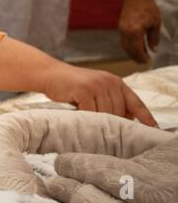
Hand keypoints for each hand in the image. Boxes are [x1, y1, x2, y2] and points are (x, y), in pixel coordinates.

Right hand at [41, 63, 157, 125]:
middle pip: (119, 112)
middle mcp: (109, 82)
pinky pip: (91, 113)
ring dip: (97, 121)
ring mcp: (97, 85)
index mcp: (116, 82)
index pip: (136, 102)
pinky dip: (86, 118)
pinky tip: (79, 116)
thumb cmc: (72, 86)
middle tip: (101, 128)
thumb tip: (127, 119)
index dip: (145, 116)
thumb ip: (112, 101)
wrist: (50, 74)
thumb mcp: (97, 90)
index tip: (152, 128)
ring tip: (88, 122)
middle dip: (112, 122)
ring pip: (105, 114)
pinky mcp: (84, 90)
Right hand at [118, 0, 161, 64]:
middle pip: (128, 49)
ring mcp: (121, 30)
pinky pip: (123, 40)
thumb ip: (154, 39)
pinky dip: (129, 46)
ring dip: (131, 52)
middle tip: (143, 61)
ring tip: (140, 55)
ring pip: (124, 45)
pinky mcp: (120, 27)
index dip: (141, 57)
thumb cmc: (148, 9)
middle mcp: (125, 32)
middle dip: (135, 57)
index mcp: (135, 32)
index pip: (136, 49)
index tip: (147, 61)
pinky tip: (136, 46)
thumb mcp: (155, 24)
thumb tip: (153, 50)